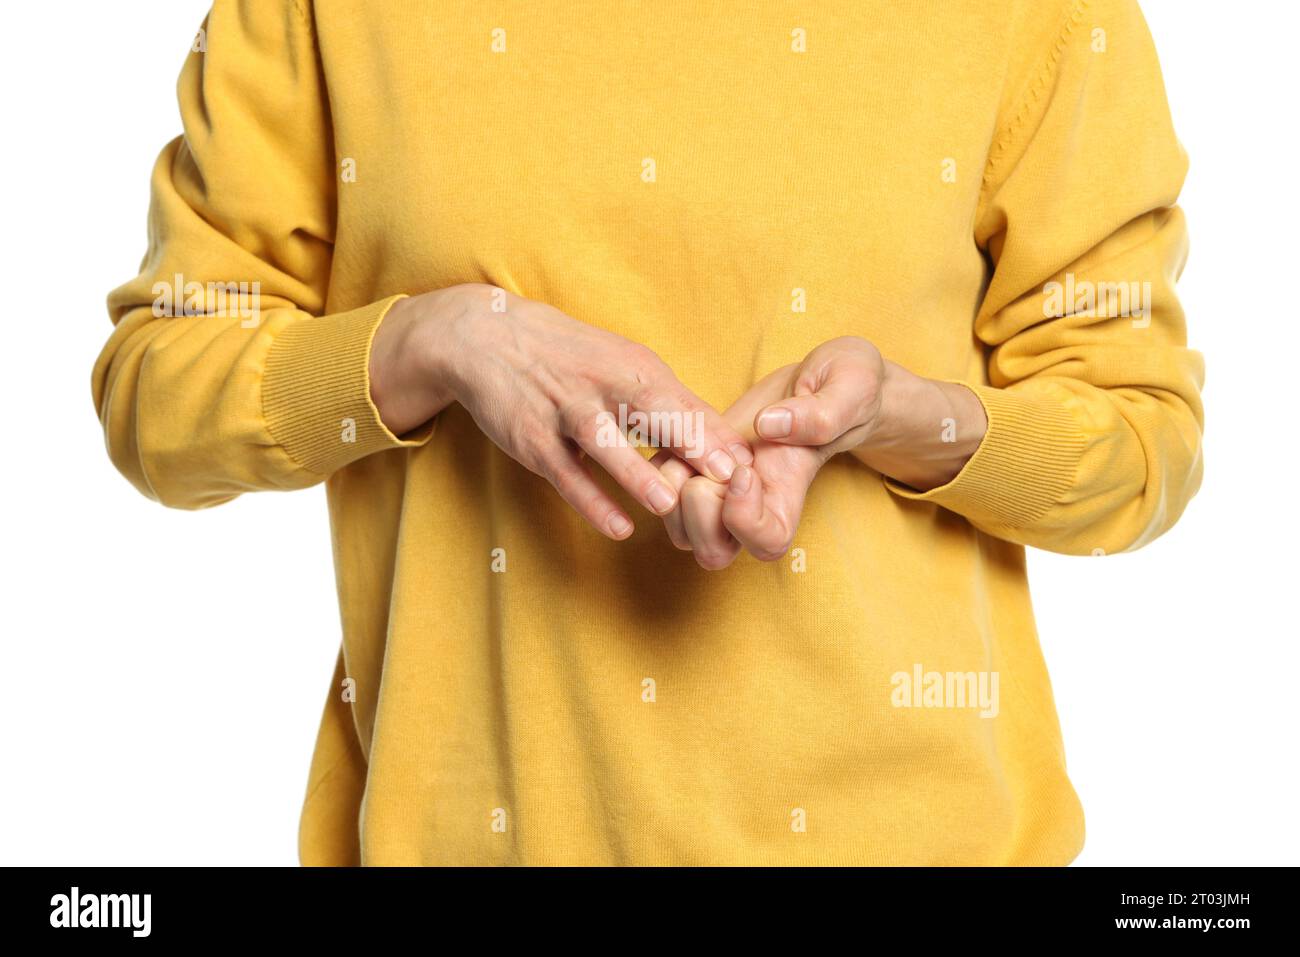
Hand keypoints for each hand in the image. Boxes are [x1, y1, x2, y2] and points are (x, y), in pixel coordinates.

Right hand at [368, 284, 752, 539]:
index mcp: (634, 367)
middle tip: (726, 478)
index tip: (750, 467)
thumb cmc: (575, 360)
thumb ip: (673, 407)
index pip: (682, 402)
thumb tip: (728, 445)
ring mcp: (566, 411)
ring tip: (669, 504)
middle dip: (690, 442)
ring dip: (636, 473)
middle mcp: (602, 384)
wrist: (490, 337)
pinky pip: (566, 474)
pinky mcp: (534, 439)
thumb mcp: (625, 367)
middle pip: (651, 412)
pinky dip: (591, 501)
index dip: (715, 435)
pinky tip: (618, 527)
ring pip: (604, 443)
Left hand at [654, 336, 986, 567]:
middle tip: (712, 461)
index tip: (745, 469)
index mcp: (790, 494)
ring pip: (679, 532)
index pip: (766, 543)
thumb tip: (771, 427)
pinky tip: (678, 433)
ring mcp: (720, 492)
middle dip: (699, 509)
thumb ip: (822, 412)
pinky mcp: (693, 467)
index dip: (744, 517)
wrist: (819, 379)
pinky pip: (657, 491)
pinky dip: (657, 468)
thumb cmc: (846, 387)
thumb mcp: (851, 385)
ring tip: (691, 446)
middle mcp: (752, 505)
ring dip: (673, 490)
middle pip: (713, 552)